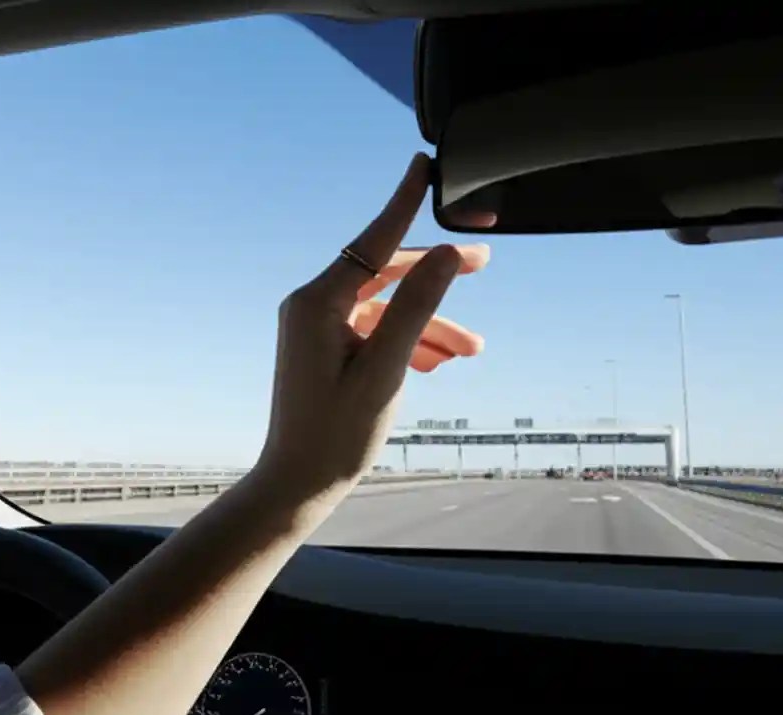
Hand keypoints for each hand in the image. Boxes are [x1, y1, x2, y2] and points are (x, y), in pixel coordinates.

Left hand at [253, 153, 484, 493]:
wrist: (298, 484)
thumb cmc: (335, 434)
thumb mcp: (385, 369)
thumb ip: (415, 307)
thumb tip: (443, 254)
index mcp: (316, 302)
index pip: (372, 240)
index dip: (404, 202)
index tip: (424, 164)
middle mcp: (311, 305)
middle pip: (384, 271)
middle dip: (435, 277)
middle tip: (484, 261)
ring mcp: (315, 327)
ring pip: (385, 307)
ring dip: (428, 324)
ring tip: (472, 350)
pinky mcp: (323, 348)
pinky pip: (373, 330)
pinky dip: (406, 341)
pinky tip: (437, 363)